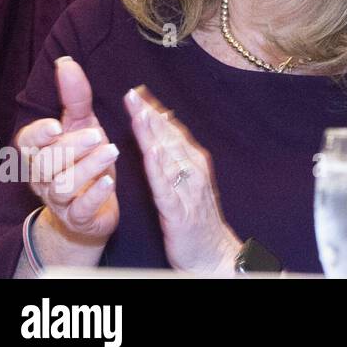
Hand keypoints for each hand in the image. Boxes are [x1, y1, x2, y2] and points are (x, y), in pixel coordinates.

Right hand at [16, 57, 119, 245]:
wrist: (94, 206)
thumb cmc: (86, 157)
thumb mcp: (83, 124)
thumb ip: (75, 97)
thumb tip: (66, 62)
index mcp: (40, 152)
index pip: (28, 142)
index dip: (39, 134)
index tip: (56, 125)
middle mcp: (43, 177)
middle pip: (48, 163)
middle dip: (71, 148)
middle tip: (97, 135)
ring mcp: (59, 200)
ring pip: (63, 185)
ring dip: (87, 168)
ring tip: (111, 151)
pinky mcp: (79, 218)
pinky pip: (80, 209)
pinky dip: (93, 195)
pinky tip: (109, 182)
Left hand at [125, 85, 241, 275]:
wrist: (213, 255)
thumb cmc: (197, 220)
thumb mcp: (187, 185)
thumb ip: (174, 161)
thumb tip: (160, 135)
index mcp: (194, 163)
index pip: (171, 131)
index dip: (154, 111)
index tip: (137, 92)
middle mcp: (193, 171)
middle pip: (168, 138)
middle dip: (150, 115)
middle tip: (132, 94)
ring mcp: (187, 190)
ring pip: (167, 156)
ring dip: (153, 134)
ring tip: (140, 114)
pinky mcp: (179, 211)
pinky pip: (166, 186)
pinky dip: (159, 168)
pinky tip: (150, 152)